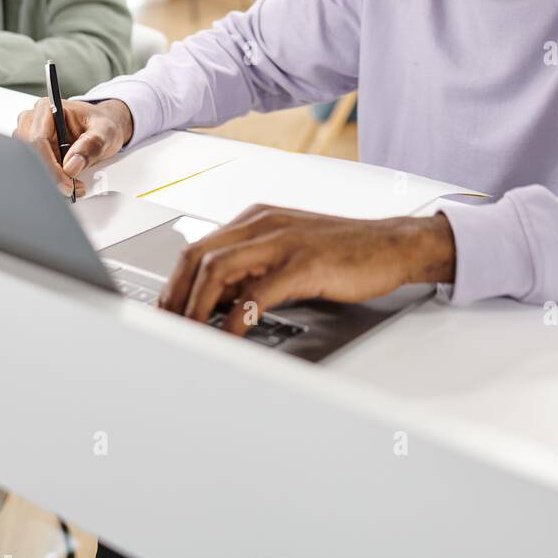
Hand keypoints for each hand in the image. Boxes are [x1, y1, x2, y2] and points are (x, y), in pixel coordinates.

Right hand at [13, 97, 133, 196]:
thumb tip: (71, 165)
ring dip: (50, 178)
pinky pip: (34, 169)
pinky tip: (65, 182)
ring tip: (73, 184)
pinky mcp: (33, 151)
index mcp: (48, 108)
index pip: (38, 140)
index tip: (65, 183)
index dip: (50, 165)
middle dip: (50, 174)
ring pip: (29, 164)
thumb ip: (91, 145)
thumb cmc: (102, 124)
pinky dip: (49, 179)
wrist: (103, 129)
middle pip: (29, 154)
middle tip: (71, 187)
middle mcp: (34, 120)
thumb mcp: (105, 131)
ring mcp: (30, 136)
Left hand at [159, 205, 455, 335]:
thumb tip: (216, 301)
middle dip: (175, 295)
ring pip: (217, 270)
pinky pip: (256, 294)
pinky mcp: (303, 264)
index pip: (199, 247)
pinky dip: (235, 320)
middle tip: (167, 329)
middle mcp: (263, 224)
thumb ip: (254, 269)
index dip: (174, 283)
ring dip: (195, 307)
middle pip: (197, 255)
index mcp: (257, 218)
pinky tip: (231, 338)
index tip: (166, 312)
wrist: (392, 245)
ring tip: (190, 336)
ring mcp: (283, 242)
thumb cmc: (344, 251)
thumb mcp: (289, 252)